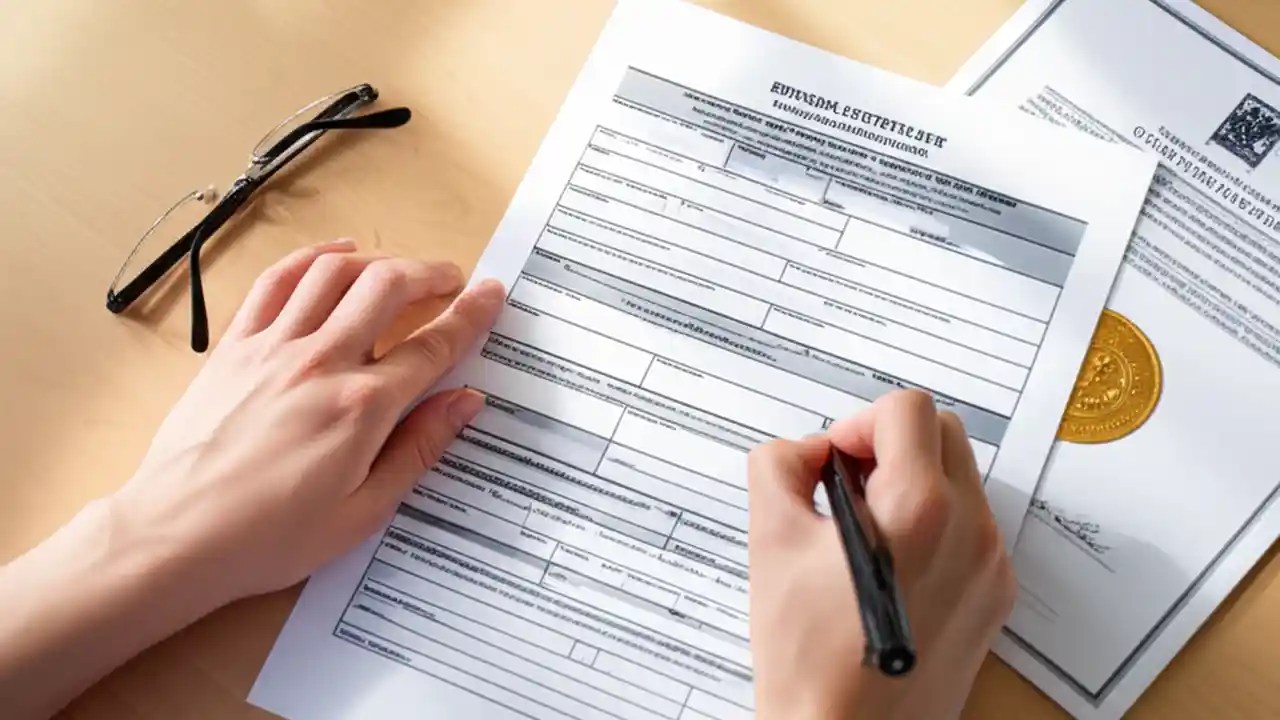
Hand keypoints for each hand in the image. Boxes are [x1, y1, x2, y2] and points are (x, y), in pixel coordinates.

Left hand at [111, 239, 504, 607]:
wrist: (175, 536)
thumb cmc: (268, 537)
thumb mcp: (363, 512)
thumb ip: (418, 449)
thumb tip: (464, 405)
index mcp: (361, 409)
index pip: (433, 346)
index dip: (470, 315)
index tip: (491, 294)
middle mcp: (320, 363)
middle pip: (388, 288)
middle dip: (430, 274)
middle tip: (451, 280)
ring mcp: (273, 348)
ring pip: (336, 272)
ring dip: (378, 260)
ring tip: (400, 270)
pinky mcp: (235, 347)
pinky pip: (277, 281)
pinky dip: (313, 257)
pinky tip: (335, 255)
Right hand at [747, 390, 1015, 719]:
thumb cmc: (810, 662)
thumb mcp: (770, 544)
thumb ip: (779, 468)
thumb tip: (806, 451)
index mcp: (921, 511)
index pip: (908, 410)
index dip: (858, 423)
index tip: (833, 460)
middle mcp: (971, 534)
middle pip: (943, 434)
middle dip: (888, 445)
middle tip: (844, 487)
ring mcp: (990, 569)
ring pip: (959, 480)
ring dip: (909, 482)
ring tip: (858, 532)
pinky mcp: (993, 599)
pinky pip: (969, 529)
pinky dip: (929, 525)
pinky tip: (884, 566)